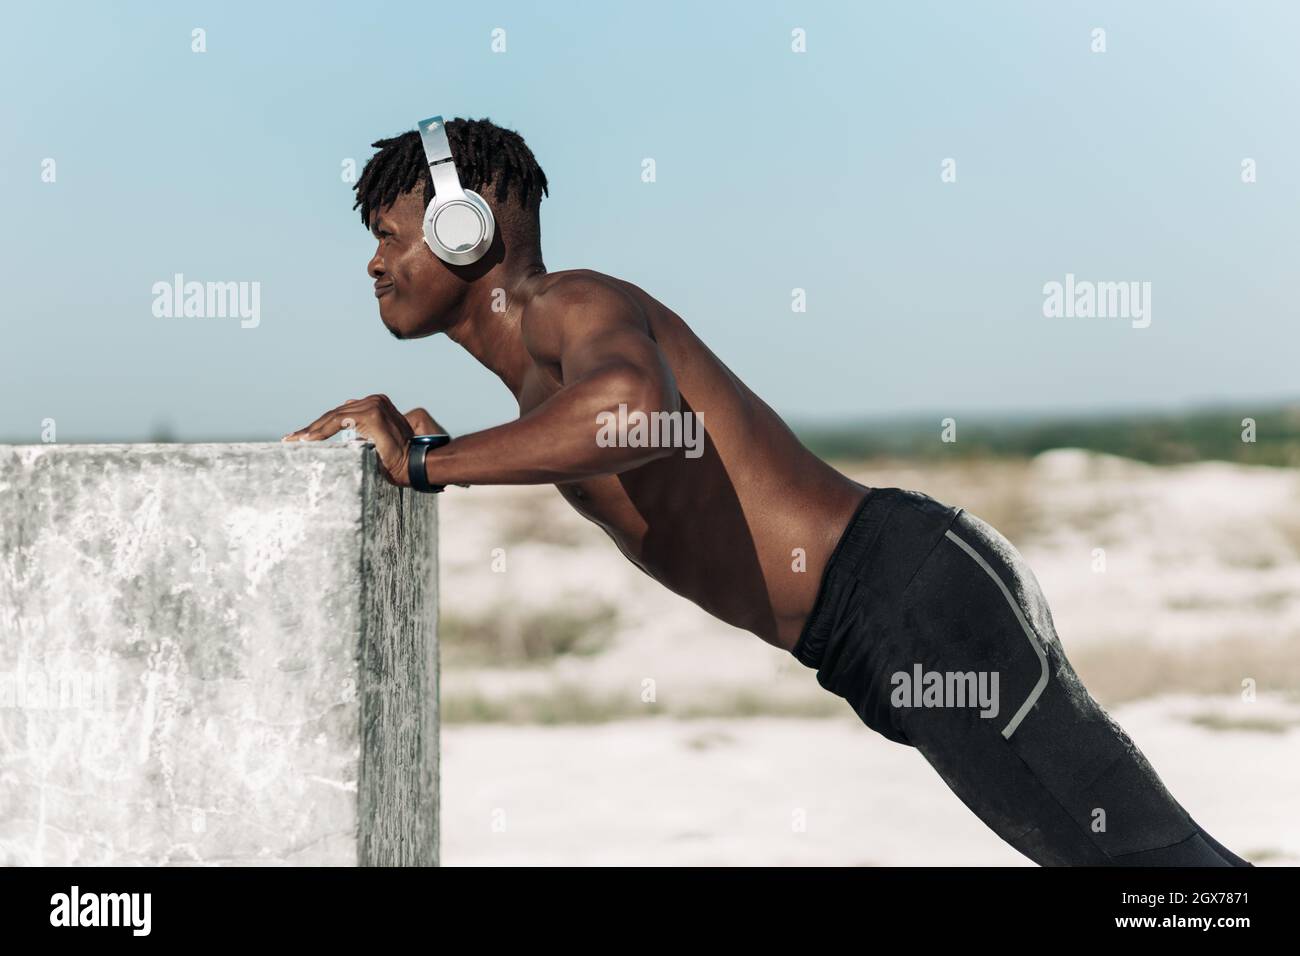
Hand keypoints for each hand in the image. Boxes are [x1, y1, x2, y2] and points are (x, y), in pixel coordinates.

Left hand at [283, 395, 441, 486]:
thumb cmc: (397, 459)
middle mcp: (374, 400)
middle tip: (292, 438)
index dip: (321, 425)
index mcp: (376, 404)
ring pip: (333, 416)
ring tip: (294, 441)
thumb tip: (344, 436)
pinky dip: (321, 431)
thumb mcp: (374, 442)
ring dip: (312, 431)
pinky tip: (307, 440)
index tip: (302, 436)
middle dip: (312, 428)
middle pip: (335, 413)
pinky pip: (339, 421)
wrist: (416, 464)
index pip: (342, 413)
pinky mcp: (371, 415)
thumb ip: (361, 434)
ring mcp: (373, 405)